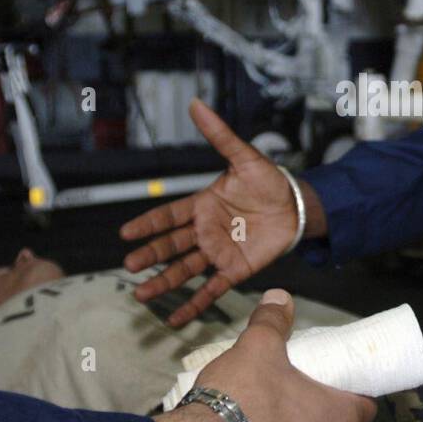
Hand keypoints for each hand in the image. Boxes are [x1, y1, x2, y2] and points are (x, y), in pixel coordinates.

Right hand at [120, 99, 301, 325]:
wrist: (297, 207)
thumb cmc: (269, 180)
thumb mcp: (245, 156)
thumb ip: (219, 135)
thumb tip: (196, 104)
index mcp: (202, 205)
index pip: (169, 216)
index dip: (148, 225)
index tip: (125, 234)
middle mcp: (205, 231)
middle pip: (171, 246)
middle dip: (150, 256)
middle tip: (129, 267)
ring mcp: (218, 252)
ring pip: (185, 270)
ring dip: (164, 282)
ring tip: (141, 296)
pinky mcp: (235, 270)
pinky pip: (211, 289)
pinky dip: (194, 304)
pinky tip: (174, 318)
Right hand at [149, 289, 377, 421]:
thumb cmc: (243, 399)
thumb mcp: (258, 347)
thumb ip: (273, 320)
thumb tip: (279, 297)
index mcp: (339, 421)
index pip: (368, 404)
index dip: (358, 384)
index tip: (340, 369)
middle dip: (324, 400)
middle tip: (304, 376)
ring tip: (275, 395)